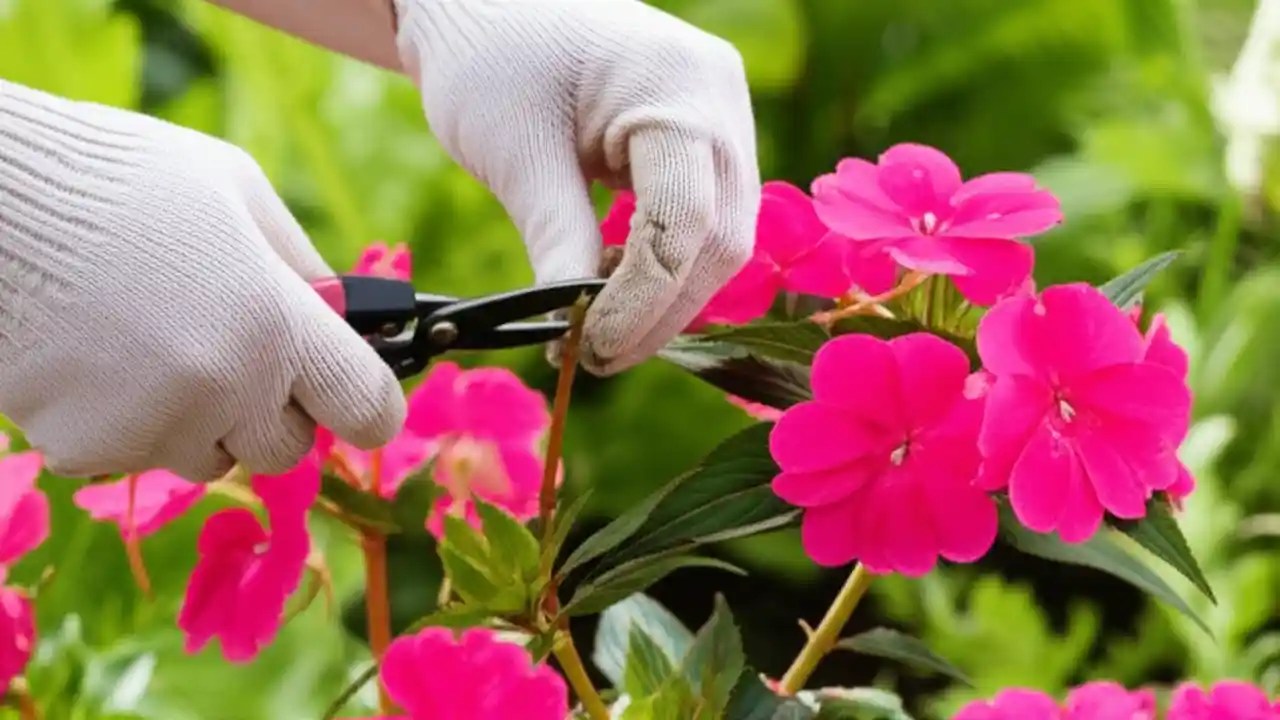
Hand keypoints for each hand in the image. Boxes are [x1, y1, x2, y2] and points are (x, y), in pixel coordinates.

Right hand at [0, 80, 404, 480]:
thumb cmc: (117, 178)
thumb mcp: (235, 191)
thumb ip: (298, 265)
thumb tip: (339, 314)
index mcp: (275, 323)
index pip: (367, 407)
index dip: (370, 407)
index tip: (358, 399)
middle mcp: (225, 389)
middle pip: (287, 449)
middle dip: (274, 412)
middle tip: (238, 355)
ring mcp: (152, 426)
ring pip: (210, 458)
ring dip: (201, 420)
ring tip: (152, 342)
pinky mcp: (85, 450)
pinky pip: (135, 453)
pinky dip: (126, 419)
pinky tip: (96, 356)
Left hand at [393, 0, 761, 373]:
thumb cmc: (489, 57)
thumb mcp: (514, 152)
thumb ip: (556, 237)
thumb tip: (578, 326)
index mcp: (681, 87)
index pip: (684, 224)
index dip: (643, 303)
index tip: (590, 351)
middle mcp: (721, 99)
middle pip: (721, 237)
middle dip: (663, 310)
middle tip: (597, 355)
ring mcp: (723, 114)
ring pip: (722, 235)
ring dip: (667, 293)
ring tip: (600, 322)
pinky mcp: (706, 133)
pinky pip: (706, 214)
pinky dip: (665, 260)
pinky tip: (614, 277)